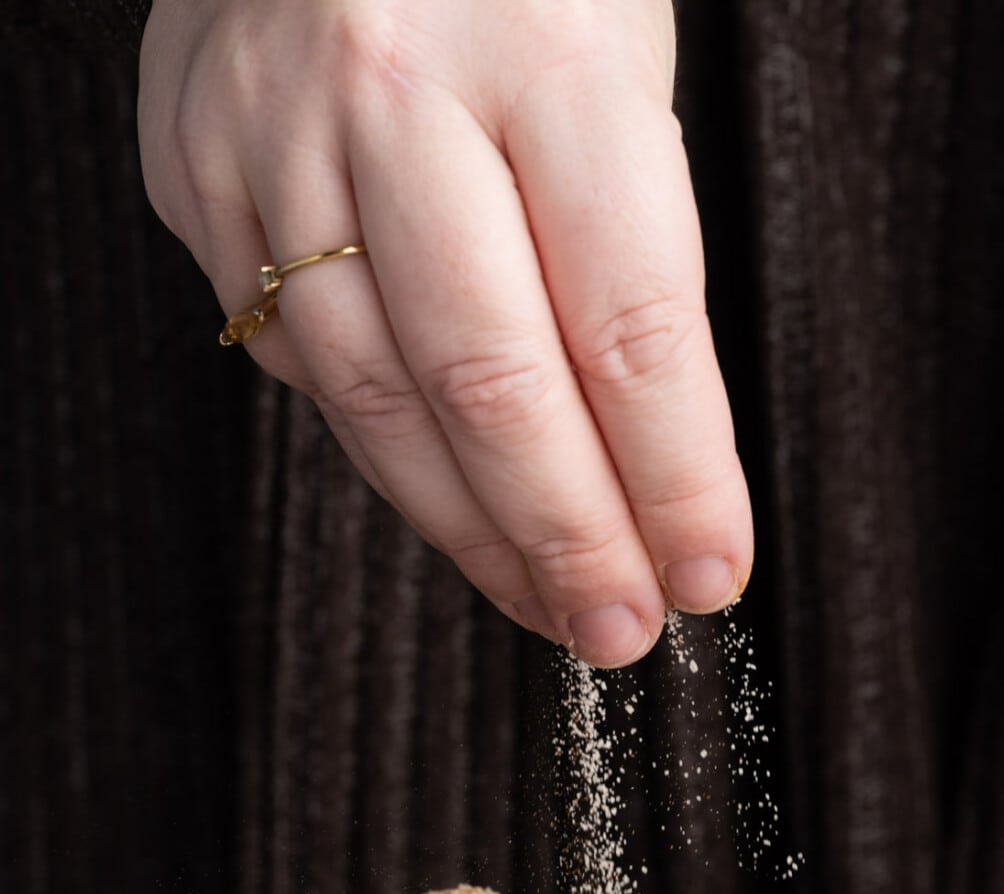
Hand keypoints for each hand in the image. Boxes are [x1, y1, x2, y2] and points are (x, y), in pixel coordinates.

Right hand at [138, 0, 751, 666]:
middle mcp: (391, 87)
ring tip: (544, 600)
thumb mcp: (621, 72)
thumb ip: (628, 263)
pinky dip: (385, 447)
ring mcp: (271, 130)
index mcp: (543, 46)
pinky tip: (448, 494)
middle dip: (566, 539)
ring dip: (470, 529)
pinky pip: (296, 357)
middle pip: (487, 382)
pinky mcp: (196, 167)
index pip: (628, 321)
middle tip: (618, 627)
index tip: (709, 571)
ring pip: (373, 396)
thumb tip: (648, 472)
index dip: (675, 477)